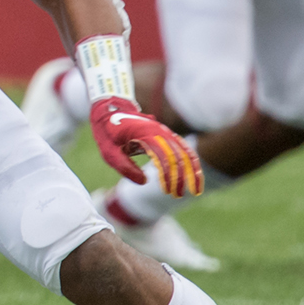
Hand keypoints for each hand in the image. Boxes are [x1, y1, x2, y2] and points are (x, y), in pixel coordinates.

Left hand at [87, 97, 203, 196]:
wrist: (110, 109)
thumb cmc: (107, 132)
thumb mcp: (108, 151)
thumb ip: (124, 166)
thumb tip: (144, 182)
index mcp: (145, 135)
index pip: (163, 157)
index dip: (168, 176)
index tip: (168, 191)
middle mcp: (159, 132)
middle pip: (177, 155)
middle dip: (181, 177)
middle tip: (179, 195)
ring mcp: (164, 132)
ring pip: (185, 151)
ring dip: (191, 171)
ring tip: (196, 189)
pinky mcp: (166, 134)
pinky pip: (183, 147)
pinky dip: (191, 161)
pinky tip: (194, 175)